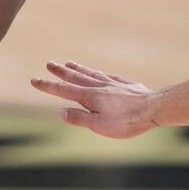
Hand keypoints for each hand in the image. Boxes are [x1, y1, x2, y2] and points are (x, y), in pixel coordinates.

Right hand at [30, 60, 158, 138]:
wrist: (155, 108)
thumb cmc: (127, 121)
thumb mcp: (99, 126)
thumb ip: (79, 118)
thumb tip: (60, 112)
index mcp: (89, 97)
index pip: (63, 90)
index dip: (47, 86)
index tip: (34, 80)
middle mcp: (98, 86)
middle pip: (75, 77)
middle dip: (60, 72)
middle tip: (49, 64)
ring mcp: (112, 83)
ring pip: (90, 73)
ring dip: (77, 68)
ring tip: (67, 63)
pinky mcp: (124, 84)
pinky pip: (106, 75)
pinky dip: (96, 72)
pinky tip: (96, 72)